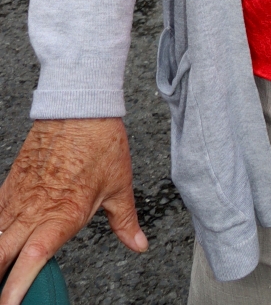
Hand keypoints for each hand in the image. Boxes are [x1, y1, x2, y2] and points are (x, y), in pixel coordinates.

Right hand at [0, 120, 146, 304]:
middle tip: (1, 291)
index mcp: (63, 215)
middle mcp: (35, 210)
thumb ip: (125, 222)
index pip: (34, 257)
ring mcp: (19, 197)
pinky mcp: (10, 184)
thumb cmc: (101, 141)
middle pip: (1, 253)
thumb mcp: (120, 185)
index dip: (17, 285)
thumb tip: (138, 244)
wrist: (80, 104)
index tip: (9, 304)